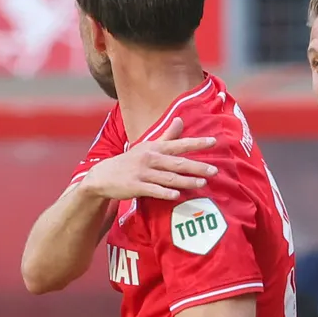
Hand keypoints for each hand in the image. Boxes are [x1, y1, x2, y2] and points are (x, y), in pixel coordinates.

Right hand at [83, 117, 217, 200]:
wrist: (102, 176)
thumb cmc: (129, 161)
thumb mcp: (147, 146)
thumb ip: (166, 136)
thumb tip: (181, 120)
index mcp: (154, 148)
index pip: (179, 144)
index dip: (197, 143)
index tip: (214, 142)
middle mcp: (149, 158)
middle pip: (177, 163)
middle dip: (197, 166)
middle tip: (215, 170)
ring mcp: (142, 173)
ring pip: (168, 177)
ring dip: (186, 181)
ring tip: (203, 183)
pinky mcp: (135, 187)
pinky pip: (153, 190)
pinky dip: (164, 193)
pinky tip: (176, 196)